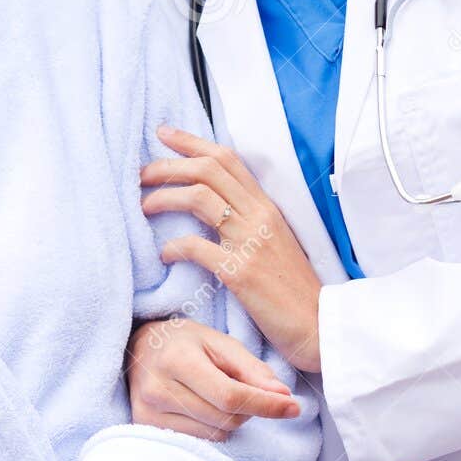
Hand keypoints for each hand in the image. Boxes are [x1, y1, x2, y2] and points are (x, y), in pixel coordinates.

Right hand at [127, 316, 300, 440]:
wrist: (138, 347)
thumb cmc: (185, 341)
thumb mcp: (221, 343)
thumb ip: (253, 369)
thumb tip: (284, 397)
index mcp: (177, 359)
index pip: (230, 396)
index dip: (266, 405)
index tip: (293, 408)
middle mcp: (158, 388)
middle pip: (226, 419)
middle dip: (248, 408)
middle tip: (241, 387)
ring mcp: (148, 411)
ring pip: (215, 434)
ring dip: (230, 419)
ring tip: (215, 394)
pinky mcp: (145, 426)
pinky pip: (199, 441)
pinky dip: (212, 427)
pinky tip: (201, 406)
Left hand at [141, 125, 322, 372]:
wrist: (319, 326)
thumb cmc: (292, 289)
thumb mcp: (274, 242)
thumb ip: (248, 220)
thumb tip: (213, 205)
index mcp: (267, 206)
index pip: (227, 158)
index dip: (192, 142)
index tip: (163, 134)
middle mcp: (260, 216)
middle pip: (208, 170)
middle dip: (167, 166)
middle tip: (140, 174)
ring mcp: (251, 242)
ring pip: (200, 197)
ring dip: (164, 197)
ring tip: (144, 206)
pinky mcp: (241, 272)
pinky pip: (197, 247)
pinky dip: (173, 247)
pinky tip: (163, 254)